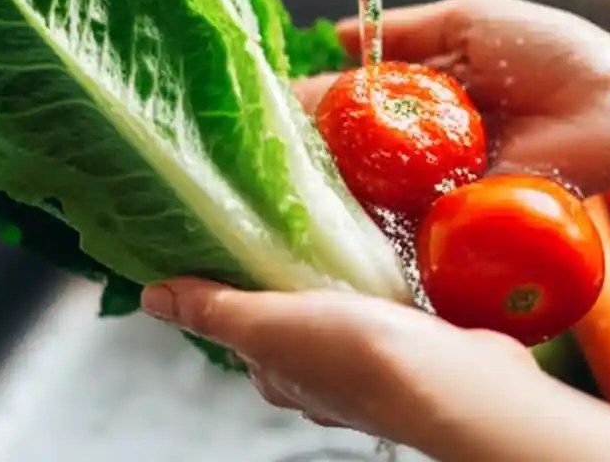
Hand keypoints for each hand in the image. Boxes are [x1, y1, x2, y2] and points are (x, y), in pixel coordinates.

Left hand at [140, 278, 609, 461]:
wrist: (457, 382)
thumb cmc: (360, 358)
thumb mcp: (270, 323)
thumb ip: (214, 309)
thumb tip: (152, 300)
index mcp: (279, 375)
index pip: (240, 329)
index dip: (232, 289)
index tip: (235, 243)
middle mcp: (320, 380)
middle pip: (290, 322)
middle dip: (287, 282)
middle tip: (289, 227)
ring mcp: (371, 368)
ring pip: (338, 317)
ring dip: (336, 284)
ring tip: (336, 238)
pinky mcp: (415, 350)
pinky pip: (384, 314)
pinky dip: (378, 290)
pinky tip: (386, 264)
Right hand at [296, 0, 609, 193]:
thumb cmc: (555, 55)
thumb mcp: (473, 20)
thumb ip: (410, 29)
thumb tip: (338, 30)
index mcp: (433, 88)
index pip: (363, 94)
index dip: (321, 97)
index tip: (276, 100)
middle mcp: (431, 136)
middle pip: (361, 142)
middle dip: (317, 142)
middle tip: (270, 145)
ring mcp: (443, 177)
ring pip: (376, 181)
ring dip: (337, 179)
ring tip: (289, 176)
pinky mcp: (459, 212)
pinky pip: (410, 215)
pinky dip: (375, 213)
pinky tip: (334, 209)